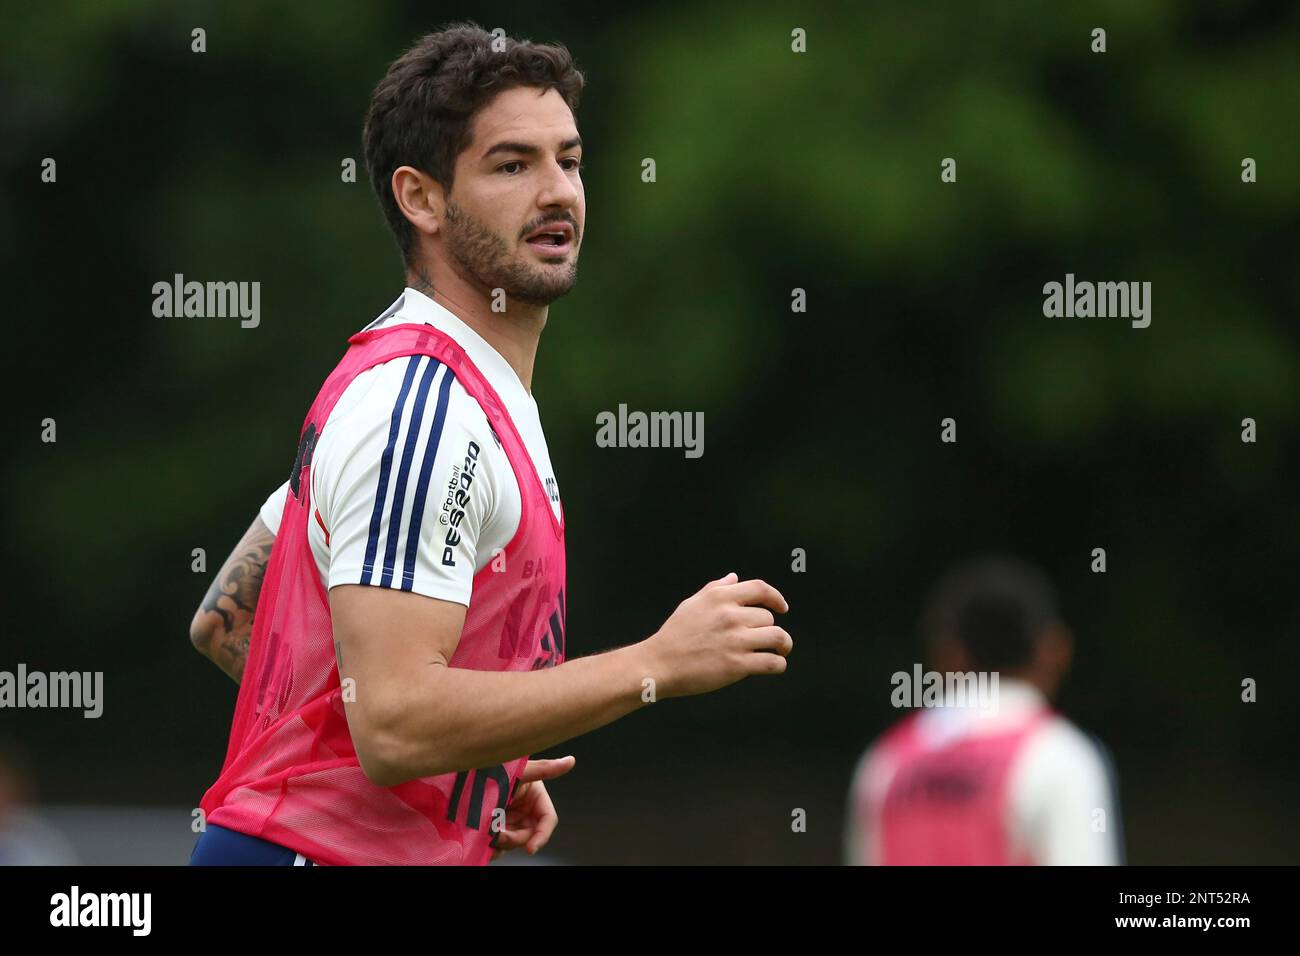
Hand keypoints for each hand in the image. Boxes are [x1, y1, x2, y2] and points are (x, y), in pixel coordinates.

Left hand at [489, 755, 575, 861]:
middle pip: (530, 834)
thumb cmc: (491, 770)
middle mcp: (524, 809)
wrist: (461, 779)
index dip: (542, 835)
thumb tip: (571, 761)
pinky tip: (481, 837)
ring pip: (513, 841)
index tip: (530, 849)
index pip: (547, 820)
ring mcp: (509, 819)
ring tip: (485, 834)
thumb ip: (543, 768)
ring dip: (501, 843)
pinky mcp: (495, 827)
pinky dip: (491, 845)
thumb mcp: (516, 771)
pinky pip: (499, 844)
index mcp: (535, 795)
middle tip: (497, 836)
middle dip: (514, 839)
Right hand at [640, 572, 791, 698]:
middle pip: (769, 618)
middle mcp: (730, 616)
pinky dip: (778, 664)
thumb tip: (734, 577)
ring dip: (783, 645)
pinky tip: (773, 665)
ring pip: (778, 637)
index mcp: (719, 598)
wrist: (659, 664)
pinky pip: (773, 662)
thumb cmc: (675, 635)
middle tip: (764, 639)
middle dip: (769, 629)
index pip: (760, 588)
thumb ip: (715, 588)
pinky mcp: (737, 665)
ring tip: (779, 651)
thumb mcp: (692, 604)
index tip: (782, 607)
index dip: (776, 597)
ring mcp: (735, 640)